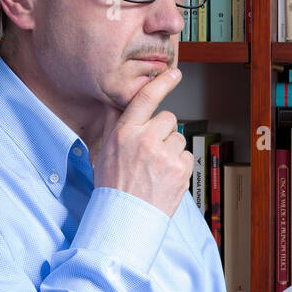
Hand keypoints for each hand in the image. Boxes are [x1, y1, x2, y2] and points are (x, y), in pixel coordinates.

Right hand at [94, 67, 191, 216]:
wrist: (124, 218)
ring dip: (171, 149)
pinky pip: (186, 155)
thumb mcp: (105, 151)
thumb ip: (115, 124)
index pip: (146, 98)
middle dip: (164, 131)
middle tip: (151, 151)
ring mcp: (165, 155)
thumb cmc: (113, 185)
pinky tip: (164, 177)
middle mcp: (145, 140)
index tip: (174, 73)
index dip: (162, 82)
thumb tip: (118, 102)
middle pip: (168, 118)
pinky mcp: (180, 169)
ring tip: (156, 168)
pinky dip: (179, 164)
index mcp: (125, 133)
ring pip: (179, 138)